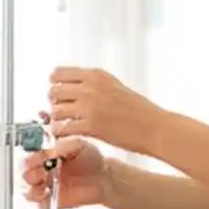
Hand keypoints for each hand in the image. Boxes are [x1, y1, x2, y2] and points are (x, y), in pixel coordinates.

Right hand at [21, 136, 107, 208]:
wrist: (105, 176)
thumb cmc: (92, 158)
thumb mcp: (78, 144)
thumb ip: (61, 146)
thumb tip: (48, 151)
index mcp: (46, 155)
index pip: (30, 158)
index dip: (30, 160)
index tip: (31, 162)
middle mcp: (44, 171)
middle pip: (27, 175)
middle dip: (29, 175)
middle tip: (37, 175)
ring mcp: (48, 187)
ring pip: (31, 191)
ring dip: (32, 190)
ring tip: (42, 188)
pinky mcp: (54, 201)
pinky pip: (42, 205)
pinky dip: (44, 202)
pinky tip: (49, 197)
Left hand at [47, 67, 167, 154]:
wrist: (154, 127)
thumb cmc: (140, 110)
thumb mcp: (115, 86)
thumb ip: (94, 84)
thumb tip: (75, 88)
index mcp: (96, 76)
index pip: (59, 73)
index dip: (55, 84)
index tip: (59, 93)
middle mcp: (90, 88)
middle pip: (54, 91)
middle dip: (54, 103)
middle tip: (62, 111)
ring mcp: (89, 107)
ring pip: (55, 111)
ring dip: (56, 119)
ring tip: (63, 125)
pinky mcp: (90, 126)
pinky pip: (63, 128)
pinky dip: (60, 133)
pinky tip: (65, 135)